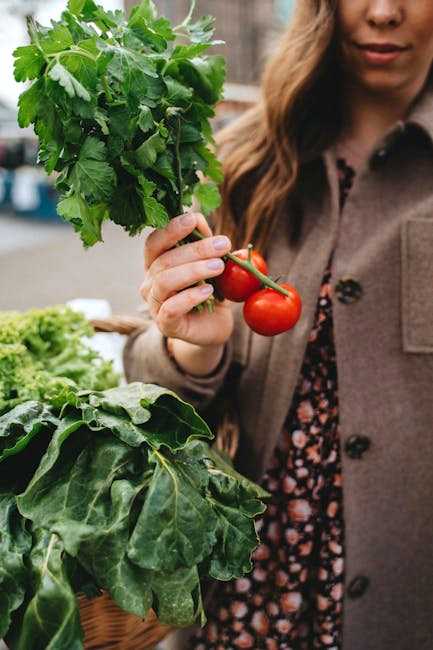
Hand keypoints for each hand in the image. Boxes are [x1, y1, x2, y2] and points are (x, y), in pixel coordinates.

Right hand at [141, 213, 233, 346]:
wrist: (214, 326)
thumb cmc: (209, 290)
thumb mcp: (209, 262)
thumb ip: (202, 241)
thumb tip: (198, 217)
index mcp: (156, 264)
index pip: (154, 242)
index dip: (170, 229)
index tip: (193, 219)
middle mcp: (149, 282)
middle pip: (164, 260)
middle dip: (196, 249)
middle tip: (223, 245)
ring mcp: (154, 304)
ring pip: (164, 281)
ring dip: (194, 270)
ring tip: (219, 267)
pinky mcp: (165, 324)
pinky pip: (171, 308)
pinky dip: (191, 296)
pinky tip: (208, 291)